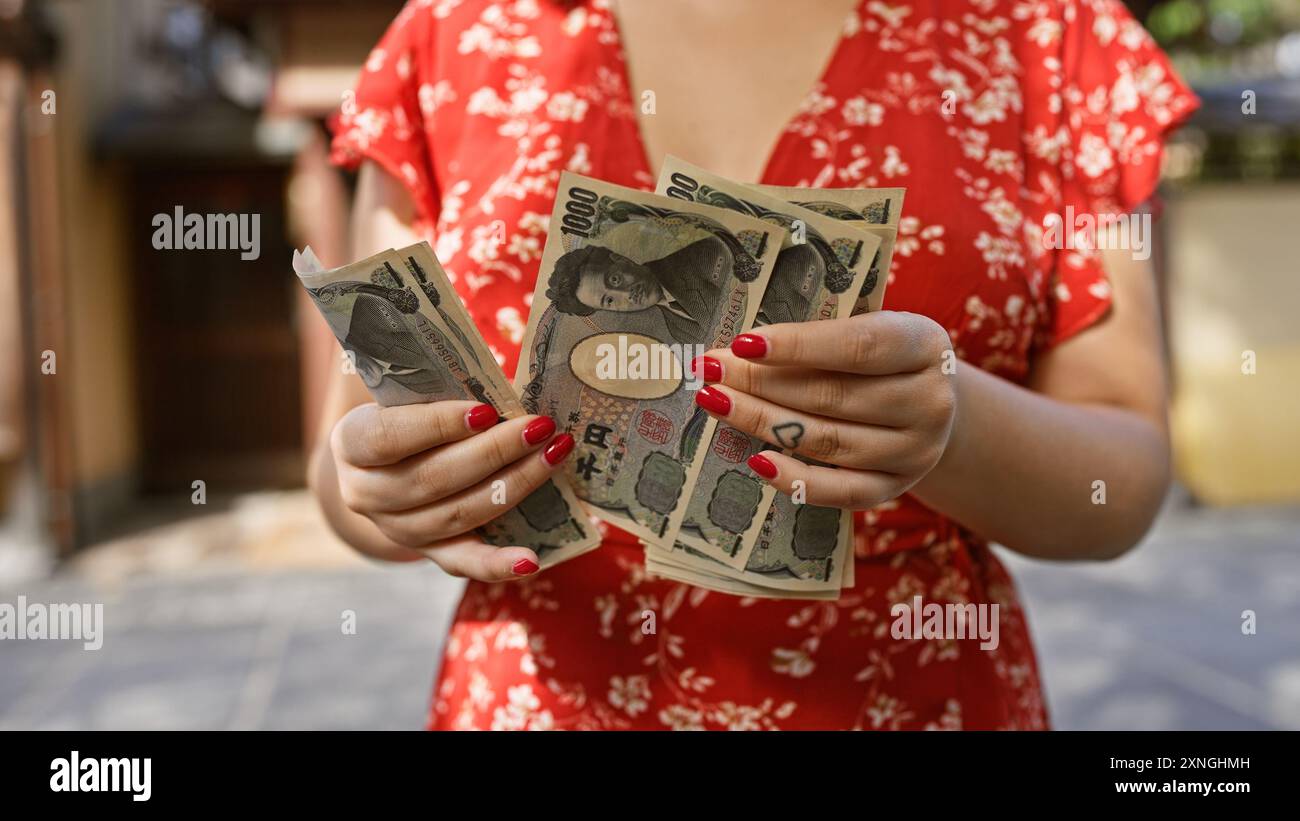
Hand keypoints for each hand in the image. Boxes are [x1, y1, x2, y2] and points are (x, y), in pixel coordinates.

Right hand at [329, 400, 573, 580]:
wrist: (388, 460)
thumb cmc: (409, 411)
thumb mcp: (408, 394)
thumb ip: (440, 392)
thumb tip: (504, 394)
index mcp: (351, 443)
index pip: (390, 437)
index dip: (439, 425)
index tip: (486, 411)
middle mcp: (365, 494)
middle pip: (433, 478)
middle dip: (494, 452)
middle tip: (540, 428)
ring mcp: (397, 529)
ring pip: (457, 514)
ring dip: (513, 486)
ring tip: (553, 456)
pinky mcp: (429, 551)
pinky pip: (464, 563)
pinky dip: (498, 564)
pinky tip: (531, 560)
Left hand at [691, 311, 955, 509]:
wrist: (931, 405)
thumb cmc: (884, 358)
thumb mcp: (873, 329)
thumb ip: (822, 336)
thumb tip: (739, 349)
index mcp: (924, 345)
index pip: (857, 346)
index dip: (797, 345)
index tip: (742, 343)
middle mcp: (929, 401)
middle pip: (831, 396)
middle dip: (761, 383)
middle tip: (711, 371)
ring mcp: (915, 451)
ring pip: (828, 441)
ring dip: (762, 422)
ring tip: (716, 403)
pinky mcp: (895, 488)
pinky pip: (841, 491)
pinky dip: (796, 479)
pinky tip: (755, 462)